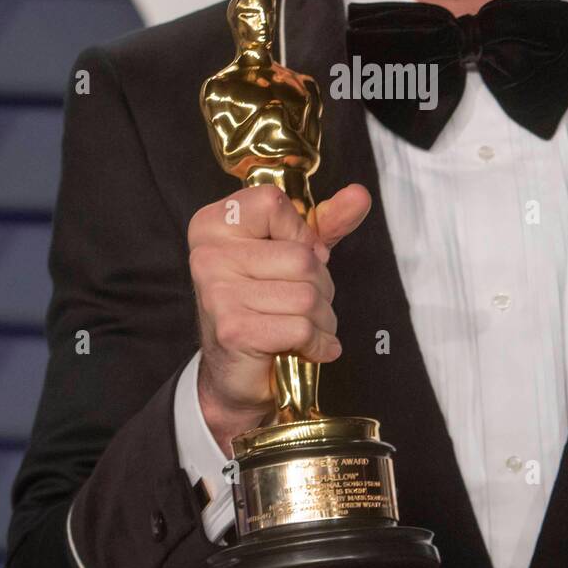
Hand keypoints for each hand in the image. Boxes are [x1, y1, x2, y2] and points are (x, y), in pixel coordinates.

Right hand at [188, 182, 371, 452]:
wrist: (235, 372)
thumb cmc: (264, 304)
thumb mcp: (293, 252)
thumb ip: (325, 221)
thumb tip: (359, 195)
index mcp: (215, 223)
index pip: (275, 202)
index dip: (301, 234)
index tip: (294, 255)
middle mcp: (208, 254)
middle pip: (302, 257)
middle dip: (320, 285)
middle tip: (299, 302)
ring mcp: (217, 292)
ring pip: (308, 294)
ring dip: (321, 318)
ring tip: (302, 325)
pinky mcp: (233, 329)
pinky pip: (301, 327)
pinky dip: (316, 342)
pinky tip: (305, 346)